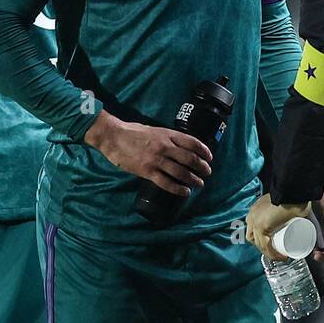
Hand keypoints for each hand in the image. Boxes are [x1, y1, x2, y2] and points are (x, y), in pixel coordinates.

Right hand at [84, 111, 211, 195]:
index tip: (209, 157)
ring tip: (199, 183)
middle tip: (207, 172)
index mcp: (167, 135)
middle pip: (190, 159)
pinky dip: (178, 189)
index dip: (204, 151)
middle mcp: (165, 147)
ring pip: (181, 172)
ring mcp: (156, 160)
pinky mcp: (147, 172)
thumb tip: (180, 146)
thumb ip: (167, 138)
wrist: (114, 137)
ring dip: (193, 179)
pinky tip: (185, 192)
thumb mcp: (154, 130)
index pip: (192, 143)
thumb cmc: (132, 132)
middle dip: (202, 167)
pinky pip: (166, 183)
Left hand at [246, 193, 311, 261]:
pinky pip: (265, 245)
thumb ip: (290, 206)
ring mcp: (254, 220)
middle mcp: (252, 215)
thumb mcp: (287, 202)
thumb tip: (301, 214)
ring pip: (259, 243)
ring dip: (270, 253)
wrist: (293, 191)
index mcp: (255, 209)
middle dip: (264, 247)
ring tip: (282, 255)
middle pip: (253, 237)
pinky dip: (273, 254)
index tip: (274, 243)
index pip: (253, 228)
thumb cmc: (294, 195)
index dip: (262, 239)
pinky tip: (281, 257)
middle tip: (278, 251)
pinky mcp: (261, 226)